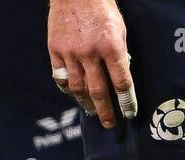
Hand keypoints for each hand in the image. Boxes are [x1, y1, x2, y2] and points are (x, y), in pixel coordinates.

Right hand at [47, 0, 136, 128]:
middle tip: (110, 124)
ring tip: (91, 111)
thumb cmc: (102, 8)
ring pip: (78, 88)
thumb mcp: (119, 28)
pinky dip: (67, 88)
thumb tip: (118, 77)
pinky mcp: (55, 50)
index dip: (126, 101)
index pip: (121, 82)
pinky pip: (61, 76)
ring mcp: (71, 53)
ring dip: (86, 103)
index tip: (129, 113)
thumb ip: (118, 53)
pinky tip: (73, 93)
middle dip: (106, 111)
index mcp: (111, 46)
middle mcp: (91, 52)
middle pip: (99, 91)